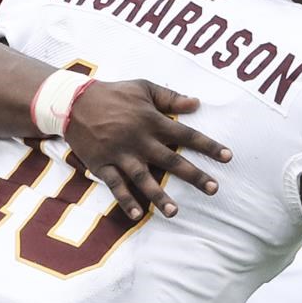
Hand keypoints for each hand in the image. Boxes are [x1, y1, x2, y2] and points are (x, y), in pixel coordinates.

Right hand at [64, 80, 230, 220]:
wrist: (73, 102)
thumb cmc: (113, 93)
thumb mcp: (143, 87)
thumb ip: (170, 97)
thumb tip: (197, 103)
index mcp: (152, 120)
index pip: (186, 135)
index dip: (208, 146)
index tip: (228, 157)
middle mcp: (139, 140)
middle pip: (171, 160)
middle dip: (194, 175)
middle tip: (214, 189)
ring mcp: (120, 154)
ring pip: (144, 178)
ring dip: (159, 196)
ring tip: (174, 212)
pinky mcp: (103, 165)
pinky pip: (116, 186)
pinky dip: (125, 200)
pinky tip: (137, 215)